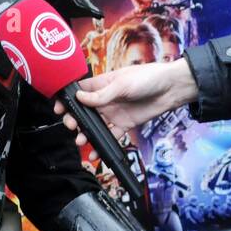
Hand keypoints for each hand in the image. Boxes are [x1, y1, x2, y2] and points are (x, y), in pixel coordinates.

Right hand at [54, 59, 198, 158]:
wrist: (171, 89)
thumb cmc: (148, 78)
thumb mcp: (122, 84)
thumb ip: (101, 95)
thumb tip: (80, 98)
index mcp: (103, 83)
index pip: (80, 90)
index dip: (68, 99)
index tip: (59, 108)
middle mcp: (106, 98)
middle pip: (84, 110)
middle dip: (74, 119)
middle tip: (71, 126)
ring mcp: (114, 112)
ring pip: (94, 124)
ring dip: (85, 133)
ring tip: (80, 140)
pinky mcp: (124, 124)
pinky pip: (110, 135)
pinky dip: (101, 144)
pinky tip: (95, 152)